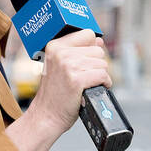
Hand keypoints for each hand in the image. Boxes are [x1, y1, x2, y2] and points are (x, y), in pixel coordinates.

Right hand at [6, 30, 110, 150]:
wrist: (46, 116)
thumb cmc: (55, 93)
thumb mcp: (60, 66)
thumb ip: (78, 51)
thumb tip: (99, 41)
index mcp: (55, 46)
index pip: (88, 34)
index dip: (92, 49)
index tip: (86, 61)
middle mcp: (61, 53)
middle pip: (98, 51)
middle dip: (96, 65)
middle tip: (83, 78)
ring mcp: (68, 66)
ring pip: (102, 64)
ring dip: (100, 76)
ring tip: (85, 85)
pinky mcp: (77, 80)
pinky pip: (103, 76)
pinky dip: (104, 84)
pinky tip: (92, 90)